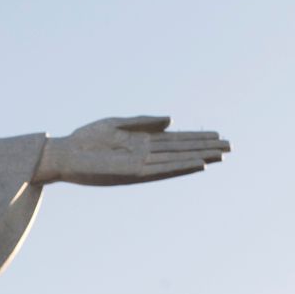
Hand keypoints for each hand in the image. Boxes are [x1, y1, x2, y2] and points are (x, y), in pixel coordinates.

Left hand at [34, 116, 228, 184]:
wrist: (63, 154)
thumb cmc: (86, 139)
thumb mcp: (116, 124)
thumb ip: (143, 122)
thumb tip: (171, 120)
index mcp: (142, 142)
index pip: (176, 140)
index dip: (197, 138)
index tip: (218, 135)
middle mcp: (145, 155)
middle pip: (181, 150)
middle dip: (205, 148)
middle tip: (230, 147)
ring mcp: (140, 164)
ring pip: (176, 160)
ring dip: (198, 157)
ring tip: (220, 155)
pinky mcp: (132, 173)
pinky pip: (161, 170)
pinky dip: (179, 167)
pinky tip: (196, 163)